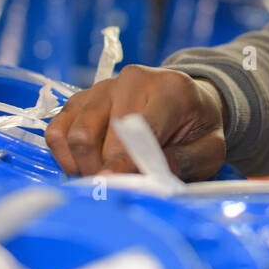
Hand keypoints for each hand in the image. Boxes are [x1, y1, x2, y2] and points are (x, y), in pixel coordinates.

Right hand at [44, 65, 227, 180]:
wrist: (185, 101)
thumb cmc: (197, 128)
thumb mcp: (210, 148)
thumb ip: (185, 161)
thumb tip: (149, 173)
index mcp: (169, 89)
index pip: (138, 127)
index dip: (123, 161)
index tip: (112, 184)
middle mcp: (131, 80)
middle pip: (97, 134)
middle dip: (102, 170)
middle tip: (117, 188)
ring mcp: (101, 88)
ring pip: (74, 135)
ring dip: (84, 166)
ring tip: (107, 177)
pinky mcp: (79, 99)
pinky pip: (57, 133)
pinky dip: (67, 157)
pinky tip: (89, 165)